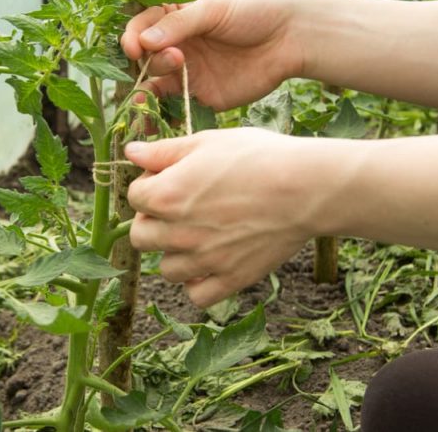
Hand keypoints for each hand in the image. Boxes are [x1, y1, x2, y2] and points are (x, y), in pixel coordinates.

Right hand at [120, 0, 303, 110]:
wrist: (291, 38)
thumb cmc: (254, 10)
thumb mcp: (214, 8)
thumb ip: (178, 24)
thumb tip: (143, 42)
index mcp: (175, 16)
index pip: (141, 26)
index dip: (133, 38)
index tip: (135, 48)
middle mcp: (176, 44)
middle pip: (145, 59)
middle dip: (149, 62)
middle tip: (175, 60)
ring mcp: (187, 72)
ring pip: (153, 86)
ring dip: (144, 94)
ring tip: (145, 101)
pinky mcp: (200, 96)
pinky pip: (173, 107)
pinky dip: (159, 114)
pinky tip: (151, 119)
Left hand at [126, 128, 317, 306]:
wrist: (307, 187)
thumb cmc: (259, 157)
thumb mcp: (207, 142)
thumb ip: (164, 151)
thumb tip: (130, 152)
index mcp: (167, 195)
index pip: (134, 198)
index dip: (150, 186)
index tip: (171, 179)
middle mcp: (178, 232)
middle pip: (140, 237)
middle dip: (153, 222)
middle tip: (180, 209)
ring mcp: (204, 260)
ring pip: (166, 269)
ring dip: (175, 253)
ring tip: (199, 234)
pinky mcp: (231, 279)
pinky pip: (196, 295)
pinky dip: (198, 283)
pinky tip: (211, 262)